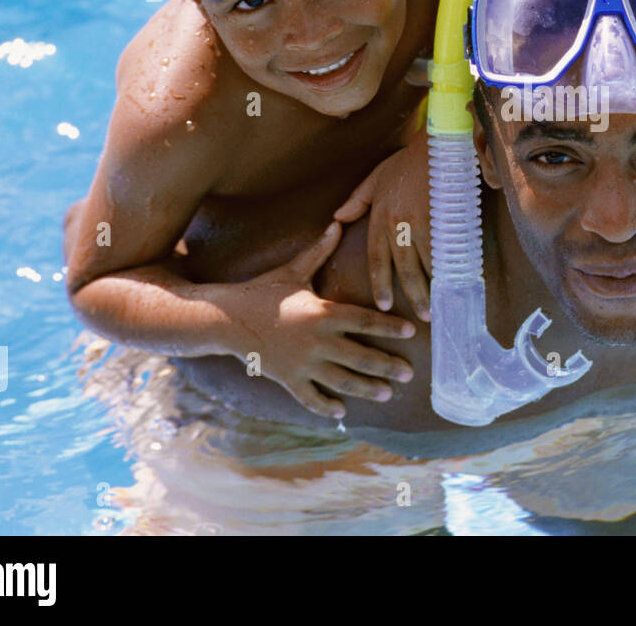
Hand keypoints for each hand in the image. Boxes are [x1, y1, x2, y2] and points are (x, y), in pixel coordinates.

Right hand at [213, 220, 416, 419]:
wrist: (225, 318)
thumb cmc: (262, 291)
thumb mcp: (293, 270)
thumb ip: (319, 251)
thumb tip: (336, 224)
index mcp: (322, 312)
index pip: (364, 320)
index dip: (389, 328)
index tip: (410, 333)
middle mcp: (317, 340)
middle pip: (360, 356)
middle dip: (387, 366)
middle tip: (409, 373)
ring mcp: (302, 363)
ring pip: (341, 381)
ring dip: (366, 388)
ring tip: (387, 393)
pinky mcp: (287, 378)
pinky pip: (310, 397)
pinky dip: (326, 406)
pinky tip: (342, 411)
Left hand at [333, 128, 431, 320]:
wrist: (436, 143)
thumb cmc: (408, 159)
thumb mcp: (376, 176)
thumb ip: (357, 200)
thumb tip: (337, 218)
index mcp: (379, 216)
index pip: (375, 257)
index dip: (380, 282)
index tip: (382, 304)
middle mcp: (395, 223)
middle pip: (401, 268)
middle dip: (409, 295)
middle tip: (419, 317)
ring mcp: (419, 223)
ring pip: (422, 265)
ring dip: (429, 290)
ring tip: (435, 308)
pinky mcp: (440, 219)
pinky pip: (443, 253)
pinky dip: (448, 271)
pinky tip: (453, 285)